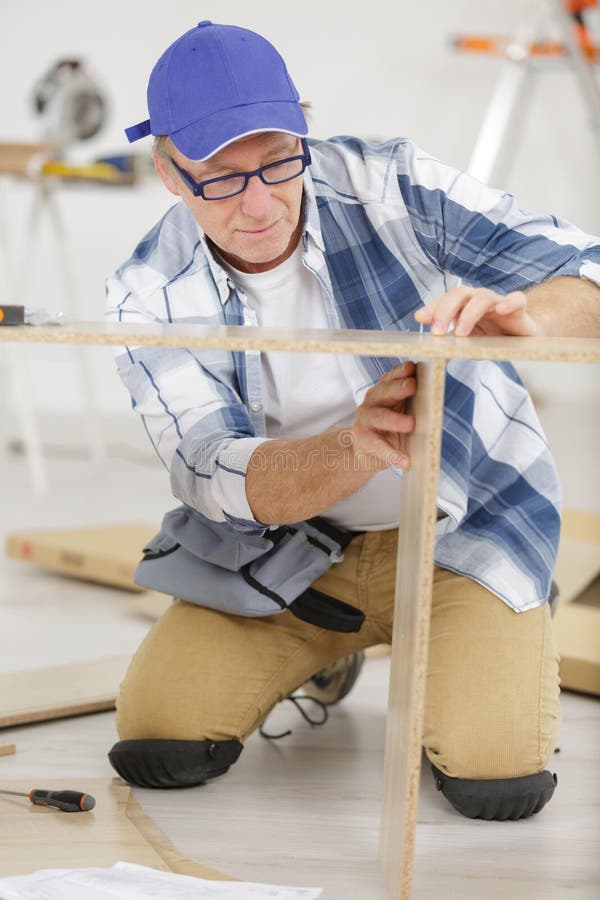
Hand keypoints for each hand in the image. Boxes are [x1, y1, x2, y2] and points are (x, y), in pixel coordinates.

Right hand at [350, 361, 415, 470]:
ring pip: (379, 417)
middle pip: (384, 391)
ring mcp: (365, 420)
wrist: (367, 451)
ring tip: (410, 424)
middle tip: (412, 385)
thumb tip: (447, 363)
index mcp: (384, 390)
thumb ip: (422, 392)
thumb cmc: (392, 426)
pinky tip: (405, 460)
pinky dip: (392, 454)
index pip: (392, 377)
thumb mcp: (407, 408)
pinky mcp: (364, 441)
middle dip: (398, 387)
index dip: (401, 371)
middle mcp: (372, 401)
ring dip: (394, 419)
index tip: (412, 366)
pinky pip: (379, 447)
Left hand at [414, 286, 536, 336]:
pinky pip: (516, 299)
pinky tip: (501, 310)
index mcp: (463, 305)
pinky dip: (509, 302)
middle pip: (460, 294)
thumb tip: (433, 360)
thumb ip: (452, 348)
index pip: (445, 301)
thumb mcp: (469, 345)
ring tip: (460, 333)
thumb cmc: (491, 337)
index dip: (433, 308)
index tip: (420, 318)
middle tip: (437, 331)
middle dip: (445, 311)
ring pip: (483, 297)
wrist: (522, 335)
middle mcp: (478, 299)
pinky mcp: (518, 308)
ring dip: (469, 314)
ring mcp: (498, 301)